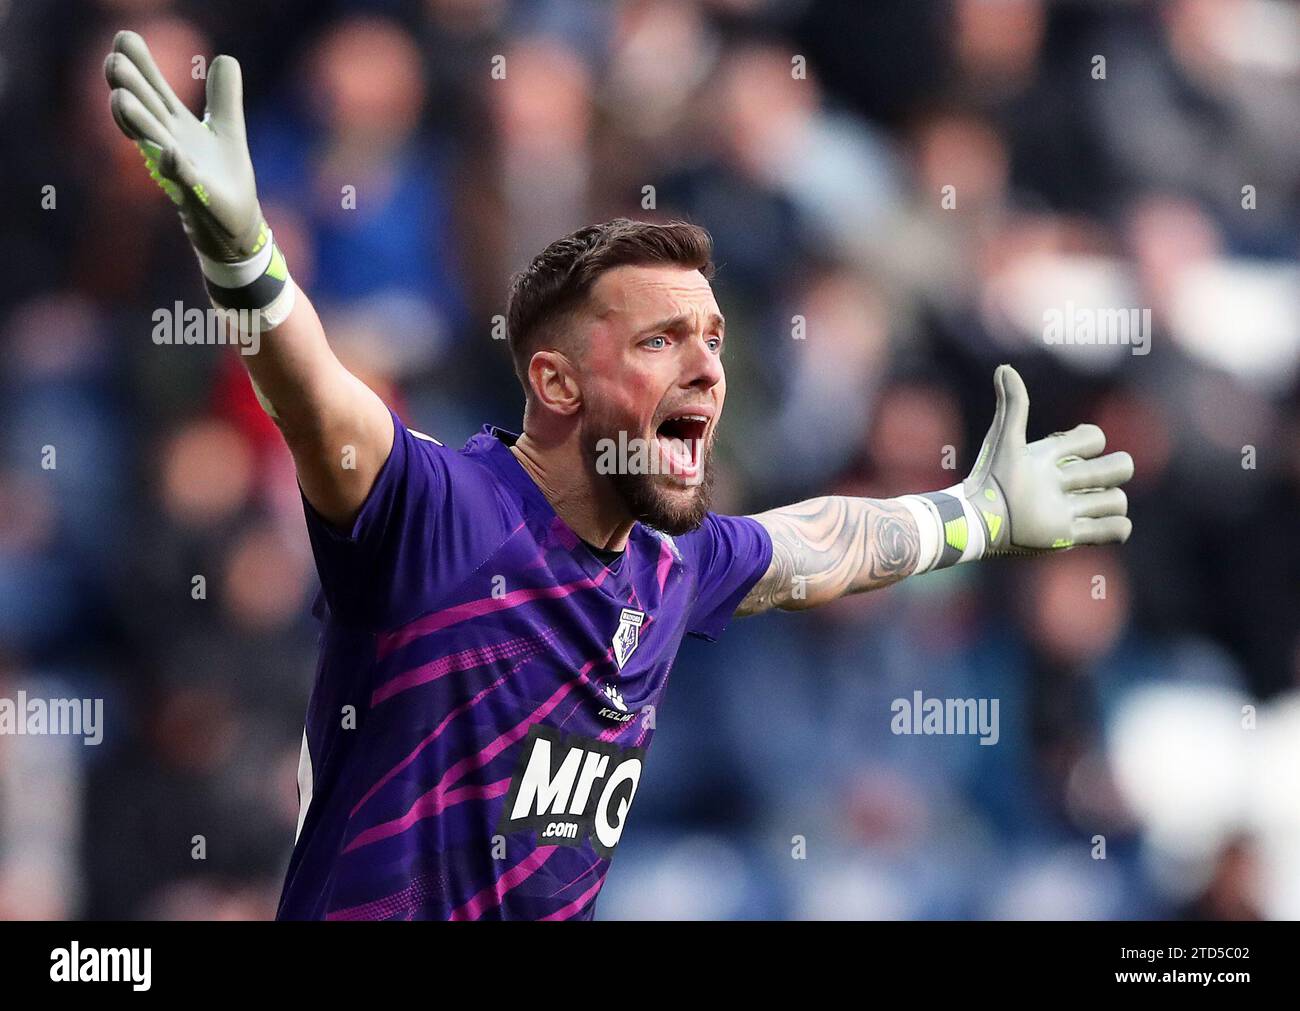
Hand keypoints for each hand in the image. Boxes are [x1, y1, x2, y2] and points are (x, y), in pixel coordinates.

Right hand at [105, 30, 266, 262]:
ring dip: (137, 123)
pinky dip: (175, 167)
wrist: (236, 226)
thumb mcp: (228, 130)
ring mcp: (181, 171)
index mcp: (175, 126)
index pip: (152, 90)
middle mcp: (170, 144)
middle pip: (144, 111)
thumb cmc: (224, 178)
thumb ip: (224, 96)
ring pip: (153, 143)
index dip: (140, 66)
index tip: (124, 38)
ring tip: (120, 100)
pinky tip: (171, 153)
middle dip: (127, 88)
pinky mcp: (199, 197)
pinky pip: (182, 180)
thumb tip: (225, 58)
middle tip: (112, 62)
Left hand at [965, 364, 1132, 553]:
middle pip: (1121, 467)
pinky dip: (1113, 528)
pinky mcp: (1073, 536)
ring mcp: (1073, 510)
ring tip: (1069, 510)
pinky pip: (1119, 530)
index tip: (1055, 454)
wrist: (981, 522)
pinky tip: (1081, 526)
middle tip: (1066, 483)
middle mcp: (1068, 482)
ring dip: (1100, 503)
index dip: (1085, 443)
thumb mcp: (1005, 440)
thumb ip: (1012, 405)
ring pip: (1118, 500)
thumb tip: (1005, 367)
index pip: (1096, 438)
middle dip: (1102, 472)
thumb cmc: (990, 480)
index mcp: (1054, 458)